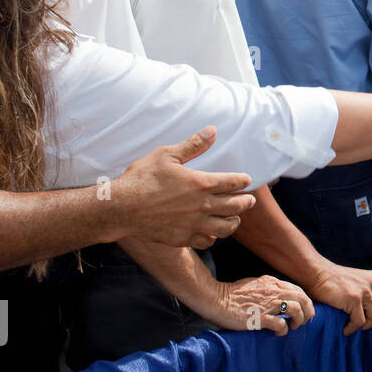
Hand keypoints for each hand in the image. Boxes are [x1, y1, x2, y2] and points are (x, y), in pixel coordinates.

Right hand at [113, 126, 255, 248]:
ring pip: (225, 228)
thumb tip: (212, 130)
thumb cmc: (142, 178)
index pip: (232, 182)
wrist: (121, 208)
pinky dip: (212, 237)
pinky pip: (206, 241)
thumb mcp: (167, 155)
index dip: (242, 181)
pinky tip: (212, 233)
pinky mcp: (183, 238)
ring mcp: (194, 224)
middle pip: (235, 206)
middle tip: (250, 200)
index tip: (247, 180)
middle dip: (246, 202)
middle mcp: (202, 206)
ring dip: (234, 222)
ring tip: (236, 218)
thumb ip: (192, 145)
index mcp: (201, 184)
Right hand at [216, 274, 314, 334]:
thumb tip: (280, 297)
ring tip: (293, 327)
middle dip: (308, 311)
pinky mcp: (260, 318)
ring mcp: (267, 304)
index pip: (298, 290)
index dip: (305, 302)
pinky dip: (283, 329)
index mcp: (272, 283)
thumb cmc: (233, 294)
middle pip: (302, 299)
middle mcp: (273, 291)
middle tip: (304, 321)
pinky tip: (279, 332)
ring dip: (298, 320)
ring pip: (295, 310)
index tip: (304, 311)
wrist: (216, 299)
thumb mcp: (255, 284)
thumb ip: (269, 289)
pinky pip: (280, 324)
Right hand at [309, 263, 371, 335]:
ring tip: (355, 325)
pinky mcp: (353, 298)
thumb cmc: (336, 281)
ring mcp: (365, 290)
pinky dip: (352, 328)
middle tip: (364, 324)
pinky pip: (359, 321)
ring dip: (367, 325)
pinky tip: (345, 328)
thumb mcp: (361, 281)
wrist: (317, 273)